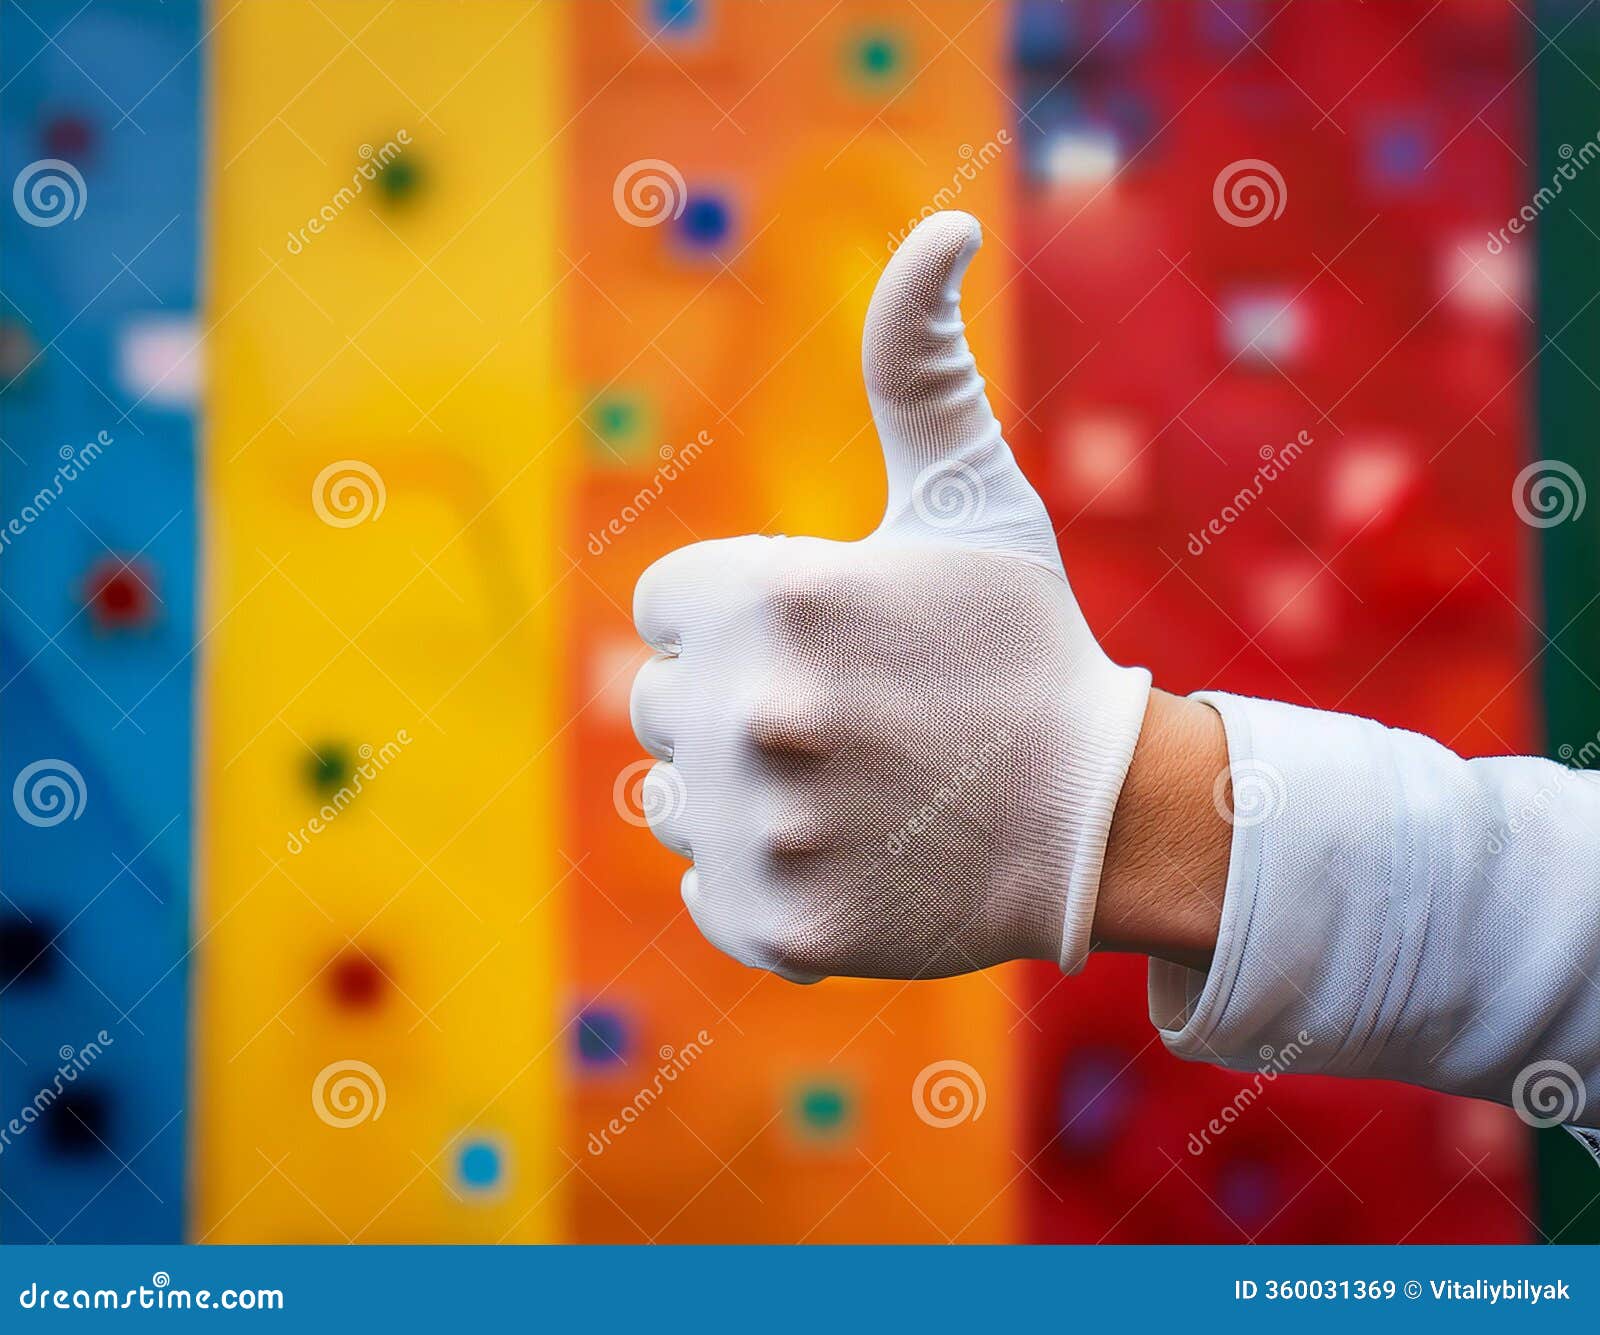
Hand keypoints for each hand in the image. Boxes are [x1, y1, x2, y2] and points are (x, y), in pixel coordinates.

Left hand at [629, 211, 1152, 982]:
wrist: (1098, 815)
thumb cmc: (1021, 644)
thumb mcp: (972, 496)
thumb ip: (917, 364)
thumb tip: (940, 224)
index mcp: (770, 592)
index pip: (660, 607)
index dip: (737, 616)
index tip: (824, 636)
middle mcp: (752, 710)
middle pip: (659, 704)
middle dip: (735, 702)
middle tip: (847, 715)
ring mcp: (765, 827)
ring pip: (675, 799)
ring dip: (742, 791)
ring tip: (850, 784)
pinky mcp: (777, 926)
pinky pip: (709, 889)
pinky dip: (764, 878)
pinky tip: (850, 853)